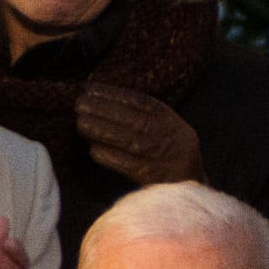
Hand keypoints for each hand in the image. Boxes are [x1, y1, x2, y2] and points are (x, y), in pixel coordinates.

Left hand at [77, 84, 203, 188]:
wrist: (189, 180)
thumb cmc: (169, 147)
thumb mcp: (166, 121)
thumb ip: (143, 111)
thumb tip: (103, 98)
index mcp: (166, 118)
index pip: (138, 101)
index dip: (113, 94)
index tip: (90, 88)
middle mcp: (163, 134)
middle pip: (130, 119)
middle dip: (102, 110)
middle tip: (79, 104)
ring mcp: (157, 155)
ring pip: (126, 140)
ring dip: (101, 130)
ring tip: (80, 123)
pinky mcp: (150, 176)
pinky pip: (126, 164)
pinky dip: (109, 156)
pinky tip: (92, 149)